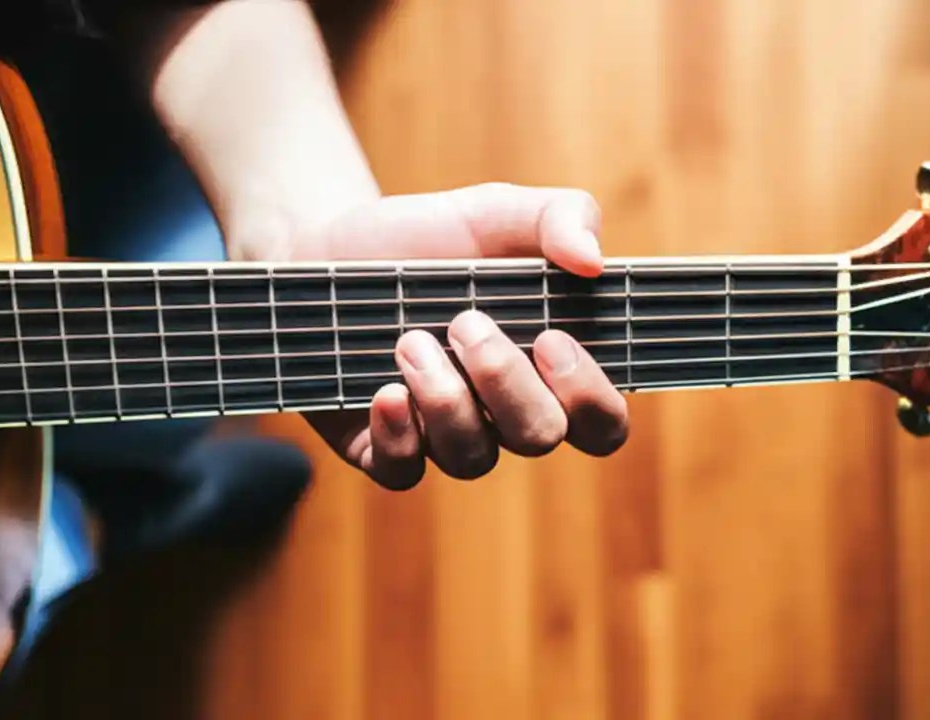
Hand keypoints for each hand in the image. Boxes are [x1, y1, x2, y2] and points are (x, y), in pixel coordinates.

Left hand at [298, 183, 629, 488]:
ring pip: (472, 458)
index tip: (552, 339)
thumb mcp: (497, 210)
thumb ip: (561, 216)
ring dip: (446, 399)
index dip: (590, 398)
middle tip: (466, 322)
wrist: (328, 245)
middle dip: (506, 382)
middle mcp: (504, 414)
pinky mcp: (382, 447)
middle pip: (538, 437)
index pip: (602, 421)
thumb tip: (593, 260)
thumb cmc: (428, 236)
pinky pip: (403, 473)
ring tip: (410, 340)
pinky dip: (399, 436)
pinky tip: (386, 391)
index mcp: (549, 369)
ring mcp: (445, 435)